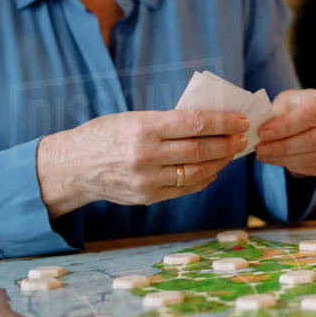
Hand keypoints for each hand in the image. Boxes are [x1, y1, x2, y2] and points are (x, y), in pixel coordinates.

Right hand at [36, 109, 249, 217]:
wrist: (72, 167)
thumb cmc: (105, 135)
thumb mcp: (133, 119)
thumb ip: (167, 122)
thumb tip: (208, 123)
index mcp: (144, 128)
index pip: (195, 123)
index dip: (224, 122)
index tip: (242, 120)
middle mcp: (146, 155)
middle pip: (200, 149)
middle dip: (228, 143)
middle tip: (243, 138)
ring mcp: (147, 179)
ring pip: (196, 171)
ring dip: (219, 162)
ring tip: (230, 153)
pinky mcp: (147, 197)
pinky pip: (185, 189)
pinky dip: (203, 179)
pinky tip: (213, 170)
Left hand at [255, 88, 315, 175]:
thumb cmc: (298, 107)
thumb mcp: (286, 102)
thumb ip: (276, 115)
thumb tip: (261, 131)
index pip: (310, 116)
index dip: (285, 127)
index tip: (262, 134)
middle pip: (313, 140)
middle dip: (282, 147)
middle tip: (260, 150)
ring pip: (315, 157)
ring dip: (286, 159)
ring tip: (266, 156)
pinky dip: (297, 168)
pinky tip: (282, 162)